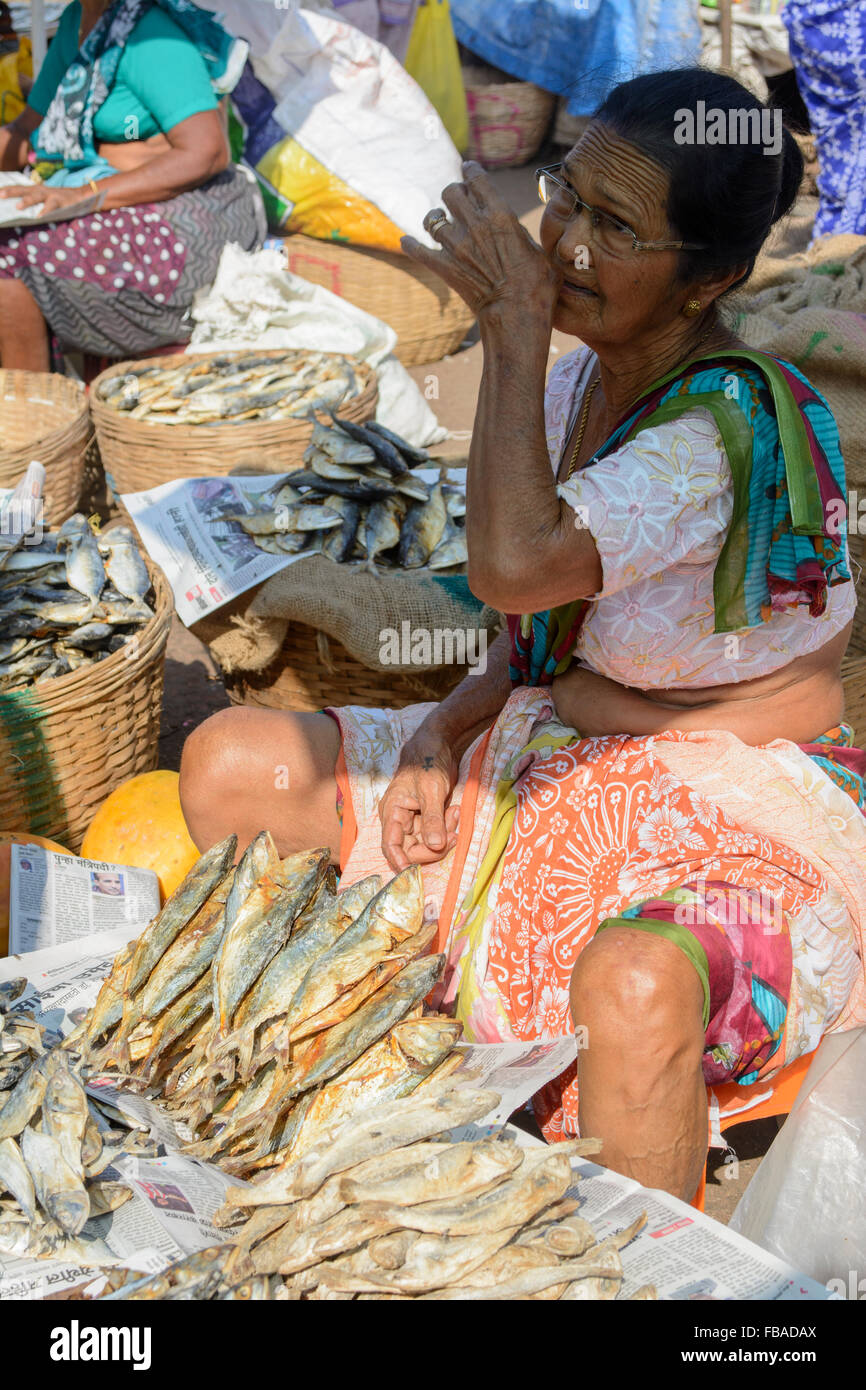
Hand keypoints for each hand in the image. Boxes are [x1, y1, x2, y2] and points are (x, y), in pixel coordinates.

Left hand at [0, 183, 91, 215]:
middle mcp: (42, 190)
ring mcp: (51, 195)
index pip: (19, 188)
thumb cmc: (61, 201)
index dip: (7, 189)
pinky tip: (40, 216)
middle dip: (11, 192)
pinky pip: (52, 206)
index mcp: (36, 190)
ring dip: (27, 200)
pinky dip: (46, 210)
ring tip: (18, 207)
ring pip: (37, 196)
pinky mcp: (61, 201)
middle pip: (24, 189)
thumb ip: (35, 204)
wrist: (82, 196)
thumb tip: (20, 212)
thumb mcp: (46, 200)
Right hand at [379, 726, 460, 871]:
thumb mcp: (431, 790)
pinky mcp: (426, 817)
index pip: (390, 845)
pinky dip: (446, 828)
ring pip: (425, 842)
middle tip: (453, 834)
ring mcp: (412, 819)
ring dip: (443, 835)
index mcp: (391, 811)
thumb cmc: (429, 761)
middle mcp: (398, 818)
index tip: (412, 874)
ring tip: (454, 814)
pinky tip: (454, 812)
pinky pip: (434, 833)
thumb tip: (435, 846)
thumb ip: (432, 819)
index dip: (399, 862)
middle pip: (411, 848)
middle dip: (433, 846)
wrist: (439, 744)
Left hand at [401, 159, 561, 321]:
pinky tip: (406, 241)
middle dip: (454, 193)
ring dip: (435, 218)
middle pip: (451, 192)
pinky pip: (418, 250)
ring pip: (432, 218)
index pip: (477, 179)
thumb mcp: (543, 250)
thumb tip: (537, 215)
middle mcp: (474, 224)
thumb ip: (530, 230)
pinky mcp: (443, 267)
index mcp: (500, 214)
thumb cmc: (538, 286)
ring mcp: (455, 246)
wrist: (516, 316)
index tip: (468, 170)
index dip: (471, 171)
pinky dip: (410, 245)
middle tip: (457, 201)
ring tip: (439, 223)